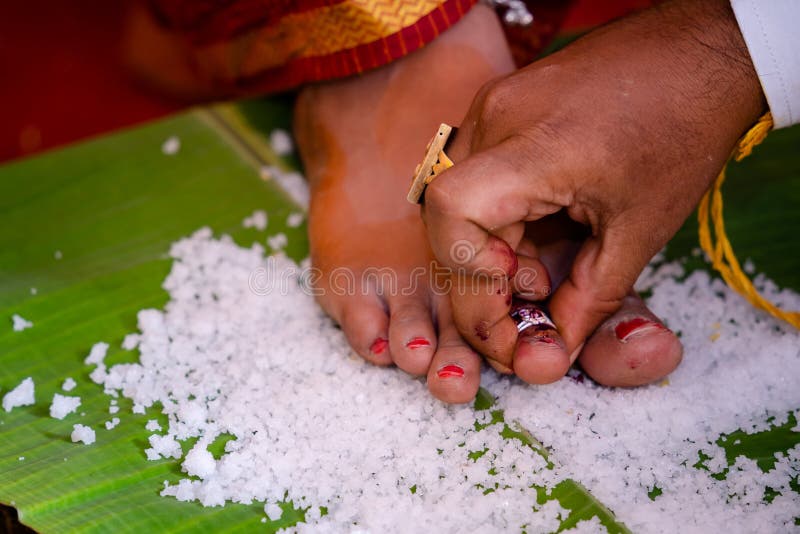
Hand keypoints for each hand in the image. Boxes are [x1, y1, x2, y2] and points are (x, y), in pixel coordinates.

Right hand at [422, 0, 765, 383]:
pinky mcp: (499, 106)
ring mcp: (493, 105)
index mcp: (535, 145)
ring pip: (457, 200)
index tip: (517, 292)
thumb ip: (589, 299)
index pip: (451, 210)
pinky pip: (475, 174)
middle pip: (448, 217)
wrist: (698, 52)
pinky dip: (498, 219)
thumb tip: (550, 353)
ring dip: (490, 251)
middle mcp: (496, 117)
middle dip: (482, 281)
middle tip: (528, 313)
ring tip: (541, 269)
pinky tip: (539, 232)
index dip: (467, 265)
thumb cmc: (681, 131)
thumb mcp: (639, 230)